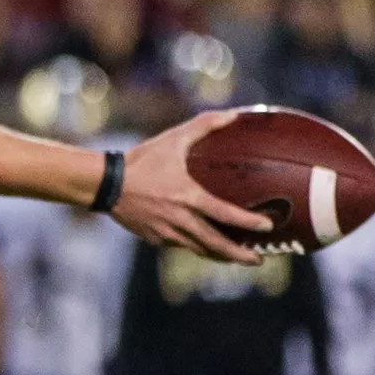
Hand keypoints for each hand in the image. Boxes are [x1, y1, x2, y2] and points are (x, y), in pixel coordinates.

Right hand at [113, 111, 272, 264]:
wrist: (107, 185)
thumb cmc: (141, 160)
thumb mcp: (173, 139)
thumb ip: (204, 125)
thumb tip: (232, 114)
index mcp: (188, 197)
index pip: (225, 214)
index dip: (248, 223)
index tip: (267, 227)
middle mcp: (180, 220)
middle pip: (216, 245)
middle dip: (239, 255)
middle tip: (258, 259)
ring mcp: (167, 233)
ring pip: (200, 250)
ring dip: (221, 256)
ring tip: (237, 258)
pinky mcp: (156, 239)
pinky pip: (181, 246)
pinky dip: (197, 247)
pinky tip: (205, 246)